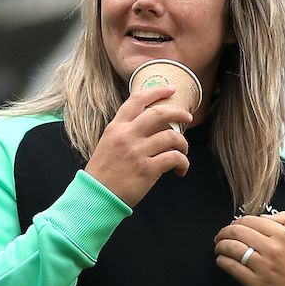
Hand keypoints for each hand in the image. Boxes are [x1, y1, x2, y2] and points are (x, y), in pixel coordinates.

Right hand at [84, 85, 192, 206]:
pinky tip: (180, 169)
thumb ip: (126, 131)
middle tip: (188, 117)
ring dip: (183, 143)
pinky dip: (183, 163)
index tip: (171, 89)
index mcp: (116, 127)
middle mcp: (127, 136)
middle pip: (159, 113)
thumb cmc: (103, 172)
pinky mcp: (147, 169)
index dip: (157, 91)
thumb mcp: (108, 143)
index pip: (137, 100)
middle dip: (178, 112)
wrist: (96, 196)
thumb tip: (151, 125)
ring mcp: (137, 152)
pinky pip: (174, 159)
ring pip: (172, 136)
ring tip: (182, 151)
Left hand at [214, 211, 284, 285]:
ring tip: (219, 247)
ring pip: (231, 248)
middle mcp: (273, 249)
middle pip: (237, 231)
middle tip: (220, 236)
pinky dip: (222, 261)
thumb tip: (262, 217)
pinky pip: (231, 266)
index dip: (237, 222)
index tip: (233, 226)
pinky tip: (222, 260)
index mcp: (284, 235)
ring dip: (220, 245)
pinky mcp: (255, 283)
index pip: (251, 220)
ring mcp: (263, 266)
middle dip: (224, 232)